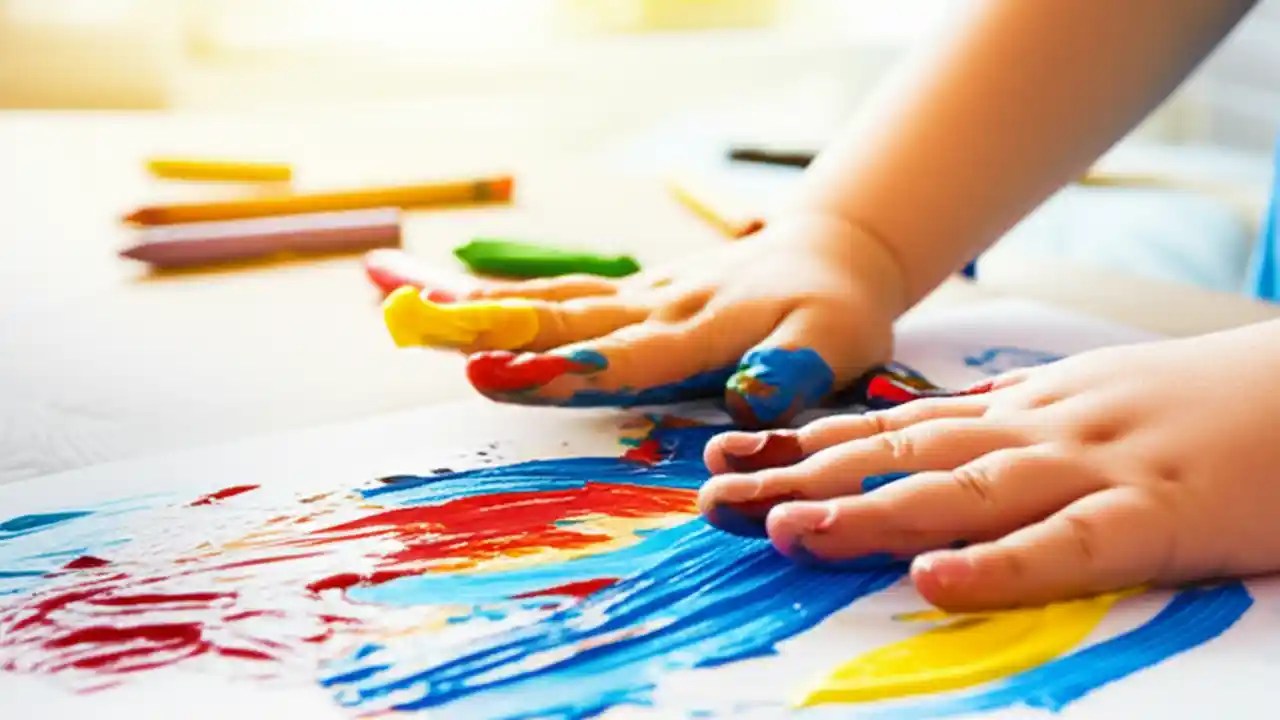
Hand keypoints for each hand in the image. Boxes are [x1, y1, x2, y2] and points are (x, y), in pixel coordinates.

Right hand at [378, 214, 907, 426]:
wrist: (832, 253)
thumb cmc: (833, 311)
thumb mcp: (834, 344)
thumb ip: (791, 373)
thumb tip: (745, 404)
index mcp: (698, 329)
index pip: (621, 356)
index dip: (559, 369)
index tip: (493, 373)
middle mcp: (655, 307)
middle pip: (560, 316)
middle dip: (485, 327)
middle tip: (410, 330)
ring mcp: (639, 294)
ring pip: (549, 297)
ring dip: (474, 302)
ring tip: (397, 302)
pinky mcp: (633, 291)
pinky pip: (560, 289)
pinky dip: (498, 291)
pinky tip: (441, 291)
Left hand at [698, 323, 1279, 608]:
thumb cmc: (1207, 401)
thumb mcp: (1089, 399)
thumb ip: (1010, 421)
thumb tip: (930, 434)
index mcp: (1023, 410)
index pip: (892, 430)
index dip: (804, 444)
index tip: (726, 454)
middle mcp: (1038, 430)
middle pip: (900, 457)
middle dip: (801, 478)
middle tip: (715, 501)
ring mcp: (1094, 467)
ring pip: (963, 492)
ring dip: (869, 512)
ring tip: (788, 531)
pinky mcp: (1161, 513)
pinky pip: (1070, 544)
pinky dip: (999, 564)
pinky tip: (934, 579)